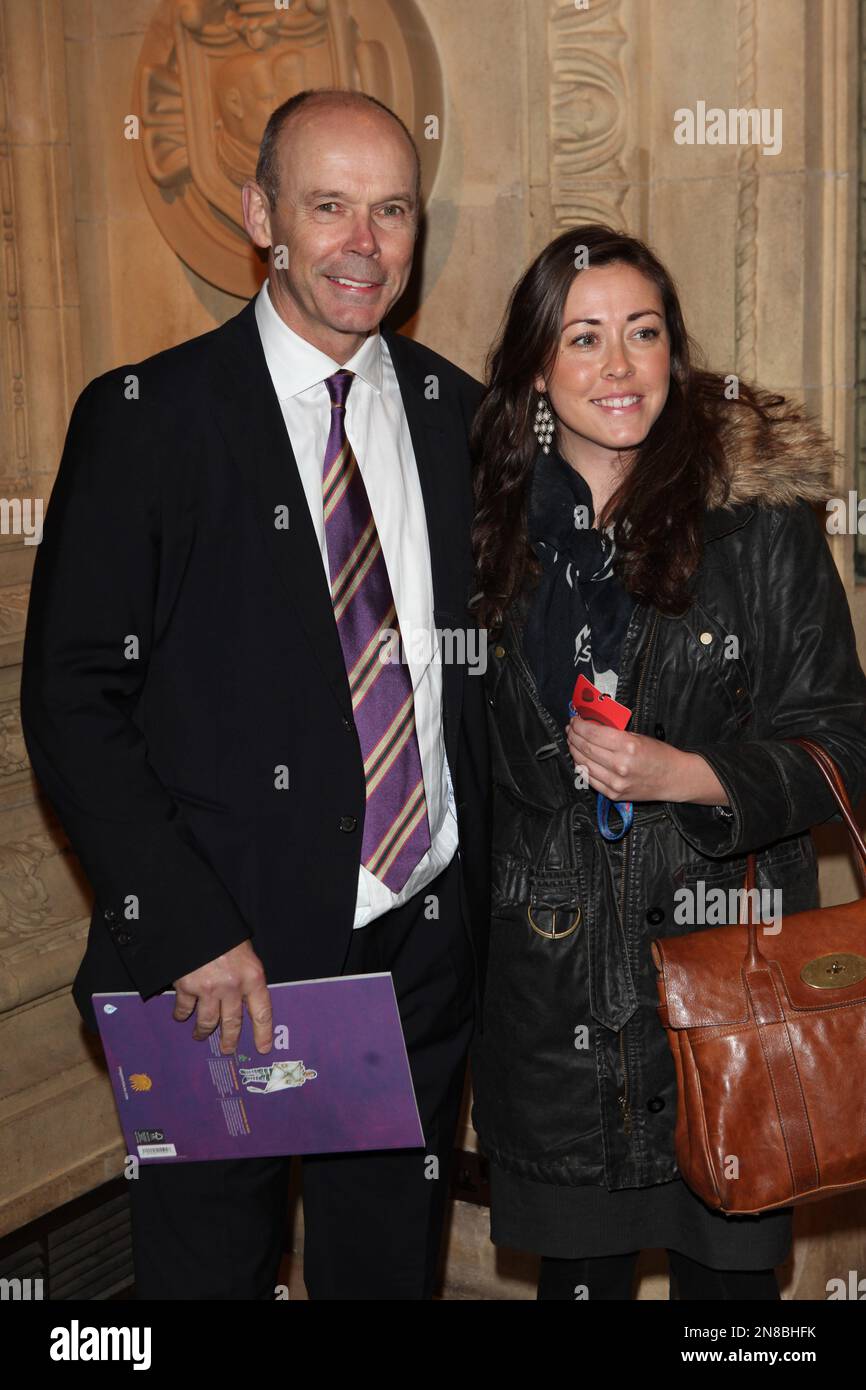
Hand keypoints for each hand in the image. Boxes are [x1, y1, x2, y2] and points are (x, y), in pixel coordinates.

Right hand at [173, 940, 272, 1056]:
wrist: (196, 919)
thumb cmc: (224, 933)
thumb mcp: (245, 952)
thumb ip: (245, 975)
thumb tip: (245, 998)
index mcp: (252, 976)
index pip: (262, 1012)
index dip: (262, 1032)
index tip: (263, 1048)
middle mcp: (232, 987)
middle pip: (232, 1022)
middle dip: (230, 1039)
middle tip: (227, 1049)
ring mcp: (209, 989)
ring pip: (207, 1022)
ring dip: (203, 1032)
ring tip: (200, 1036)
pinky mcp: (187, 987)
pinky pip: (184, 1010)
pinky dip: (181, 1015)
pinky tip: (181, 1016)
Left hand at [565, 715, 728, 805]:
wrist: (674, 778)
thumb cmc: (659, 755)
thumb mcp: (638, 736)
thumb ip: (614, 732)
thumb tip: (591, 723)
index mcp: (628, 746)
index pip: (593, 733)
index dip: (580, 725)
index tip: (575, 720)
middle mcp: (620, 765)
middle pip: (586, 748)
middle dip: (574, 736)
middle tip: (571, 729)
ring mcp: (615, 782)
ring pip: (584, 764)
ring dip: (574, 751)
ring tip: (572, 741)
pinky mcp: (613, 794)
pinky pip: (589, 779)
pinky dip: (581, 767)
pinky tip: (580, 758)